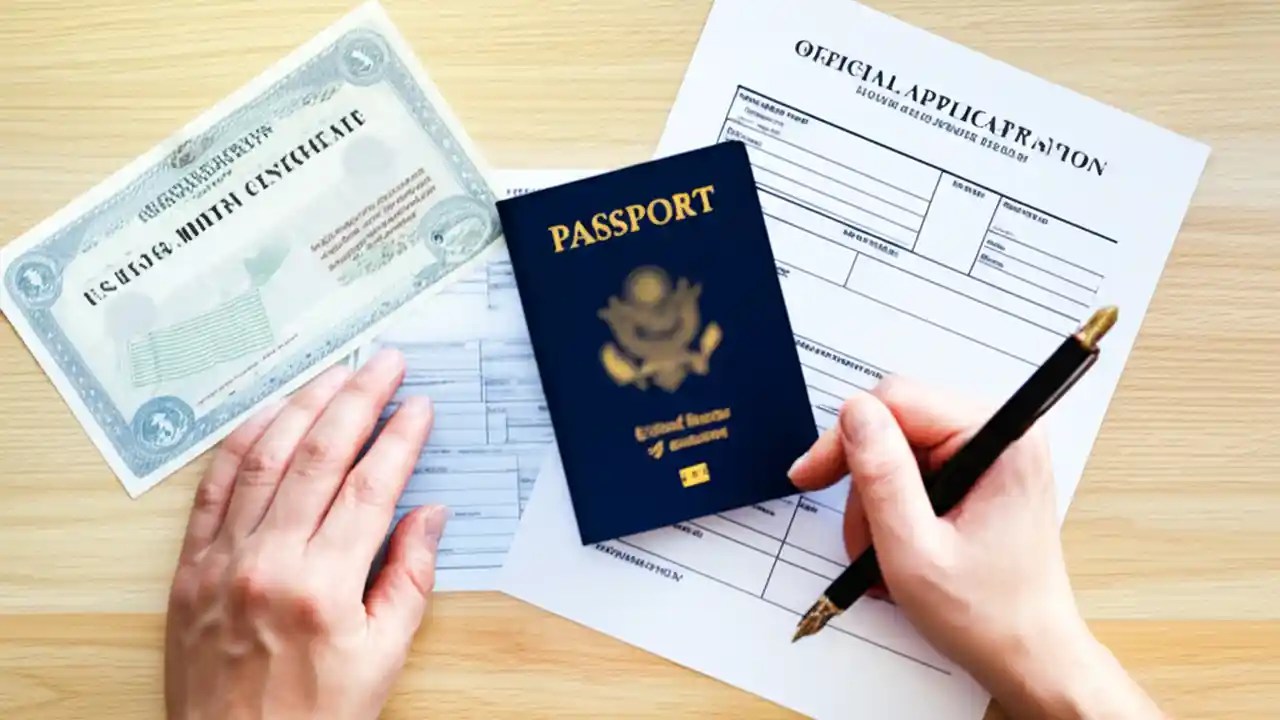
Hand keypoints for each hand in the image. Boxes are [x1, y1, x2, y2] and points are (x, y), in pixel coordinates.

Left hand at [164, 349, 444, 719]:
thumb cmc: (313, 719)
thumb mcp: (383, 658)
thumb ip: (410, 579)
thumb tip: (429, 517)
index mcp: (323, 588)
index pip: (372, 487)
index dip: (400, 439)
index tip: (419, 408)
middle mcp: (268, 563)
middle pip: (320, 456)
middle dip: (359, 399)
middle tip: (385, 364)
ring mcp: (222, 561)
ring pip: (265, 459)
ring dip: (304, 407)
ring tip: (334, 374)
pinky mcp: (189, 569)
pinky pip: (213, 489)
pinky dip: (241, 444)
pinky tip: (268, 417)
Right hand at [788, 376, 1164, 718]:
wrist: (1029, 655)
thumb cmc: (988, 615)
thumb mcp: (915, 550)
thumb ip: (882, 476)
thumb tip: (854, 412)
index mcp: (1001, 438)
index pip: (898, 400)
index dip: (846, 436)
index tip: (812, 475)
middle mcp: (1002, 433)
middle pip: (897, 420)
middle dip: (864, 479)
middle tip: (855, 532)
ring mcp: (991, 452)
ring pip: (899, 447)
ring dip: (876, 501)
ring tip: (882, 554)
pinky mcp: (980, 472)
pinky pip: (916, 468)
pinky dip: (893, 506)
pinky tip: (897, 544)